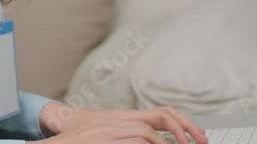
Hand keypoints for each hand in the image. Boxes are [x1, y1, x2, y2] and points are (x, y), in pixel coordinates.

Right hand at [37, 102, 207, 143]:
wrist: (56, 137)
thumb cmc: (79, 140)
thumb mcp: (107, 135)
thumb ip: (129, 136)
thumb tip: (153, 140)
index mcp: (124, 118)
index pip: (161, 114)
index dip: (182, 124)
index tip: (198, 137)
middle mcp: (120, 120)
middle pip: (162, 116)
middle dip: (185, 129)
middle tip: (201, 143)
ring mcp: (112, 129)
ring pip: (148, 133)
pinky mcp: (104, 140)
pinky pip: (135, 141)